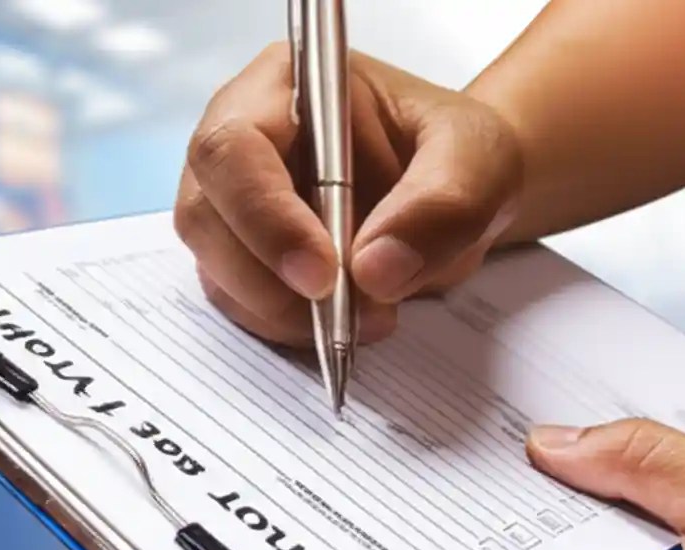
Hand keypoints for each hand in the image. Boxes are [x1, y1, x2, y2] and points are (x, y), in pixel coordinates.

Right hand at [175, 43, 522, 345]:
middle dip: (269, 281)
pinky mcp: (240, 258)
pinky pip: (239, 304)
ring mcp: (231, 204)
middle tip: (348, 314)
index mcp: (282, 87)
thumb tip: (374, 269)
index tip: (323, 274)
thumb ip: (442, 204)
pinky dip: (286, 326)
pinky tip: (343, 322)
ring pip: (215, 270)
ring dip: (282, 312)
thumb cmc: (459, 153)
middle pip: (204, 216)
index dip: (263, 215)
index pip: (233, 148)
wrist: (460, 193)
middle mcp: (237, 142)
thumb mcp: (480, 159)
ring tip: (366, 318)